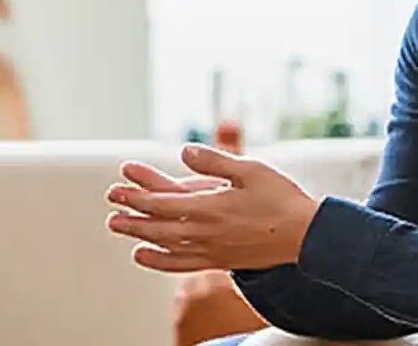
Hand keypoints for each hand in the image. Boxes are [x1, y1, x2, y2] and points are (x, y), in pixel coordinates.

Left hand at [105, 144, 322, 272]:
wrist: (307, 237)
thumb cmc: (280, 199)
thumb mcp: (249, 169)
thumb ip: (214, 161)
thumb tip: (185, 152)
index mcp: (210, 208)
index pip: (163, 204)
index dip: (136, 197)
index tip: (116, 190)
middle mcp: (206, 233)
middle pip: (158, 227)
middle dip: (131, 218)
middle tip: (110, 212)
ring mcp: (212, 250)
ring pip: (166, 246)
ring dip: (139, 237)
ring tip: (119, 228)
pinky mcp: (219, 262)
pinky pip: (181, 264)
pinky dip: (158, 261)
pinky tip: (144, 256)